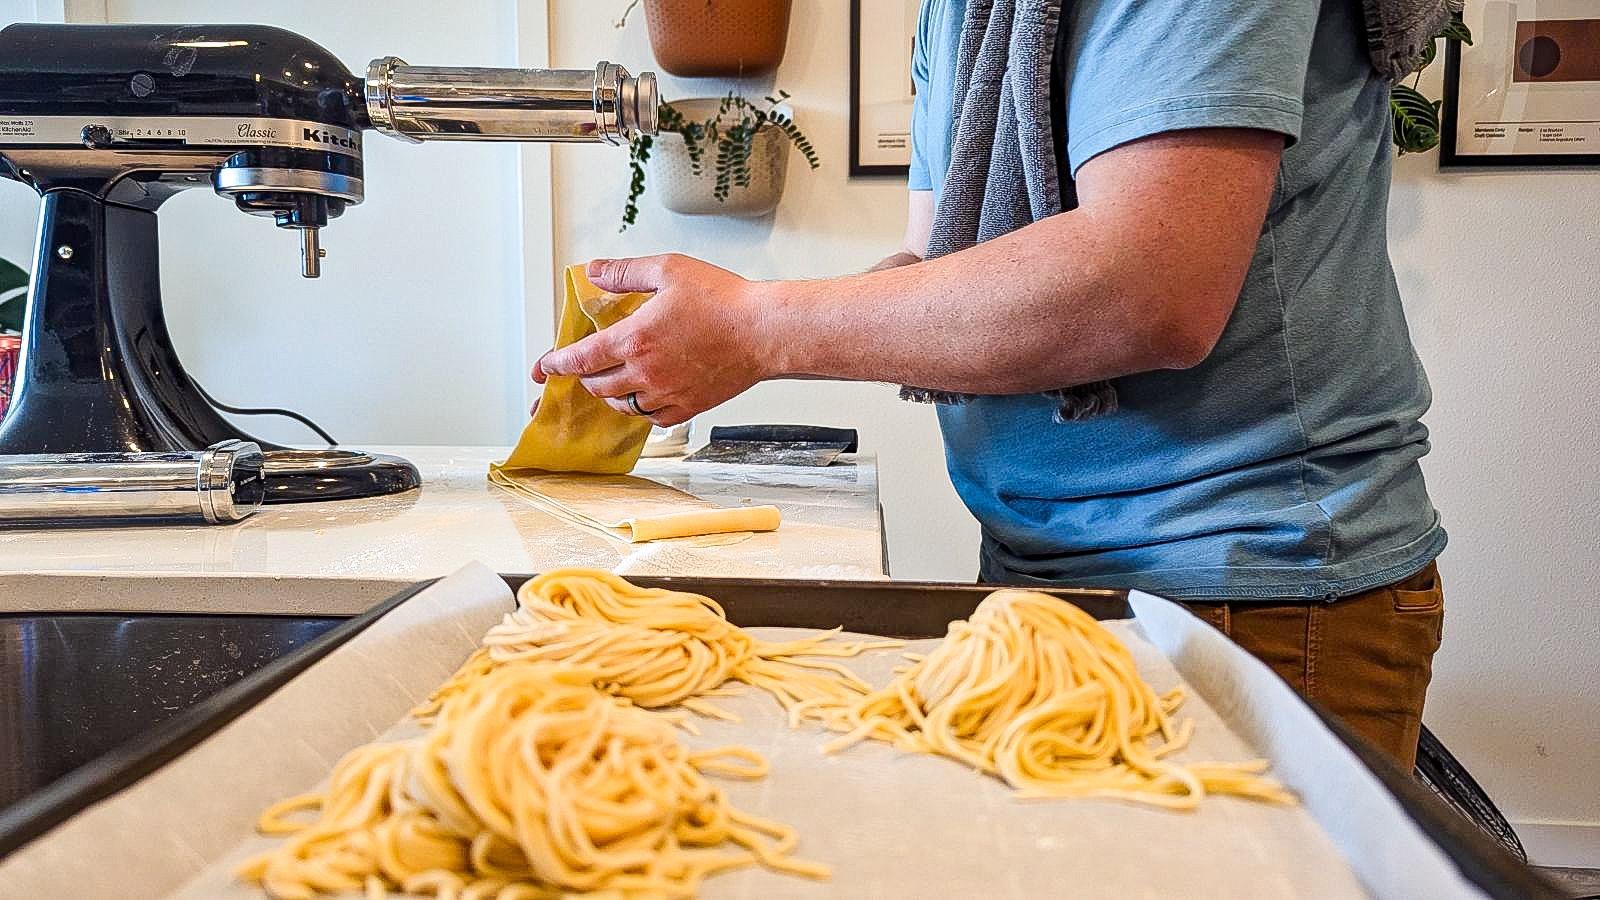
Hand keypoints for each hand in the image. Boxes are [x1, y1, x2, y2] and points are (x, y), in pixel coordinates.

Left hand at [532, 255, 776, 426]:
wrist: (763, 331)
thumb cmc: (723, 300)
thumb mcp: (669, 270)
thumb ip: (626, 272)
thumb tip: (594, 273)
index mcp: (635, 338)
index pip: (581, 358)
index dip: (557, 363)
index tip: (545, 367)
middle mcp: (645, 371)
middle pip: (597, 385)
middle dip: (584, 377)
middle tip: (584, 368)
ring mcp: (666, 393)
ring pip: (622, 405)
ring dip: (610, 394)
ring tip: (612, 380)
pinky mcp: (688, 406)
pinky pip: (653, 418)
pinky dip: (641, 409)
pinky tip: (644, 395)